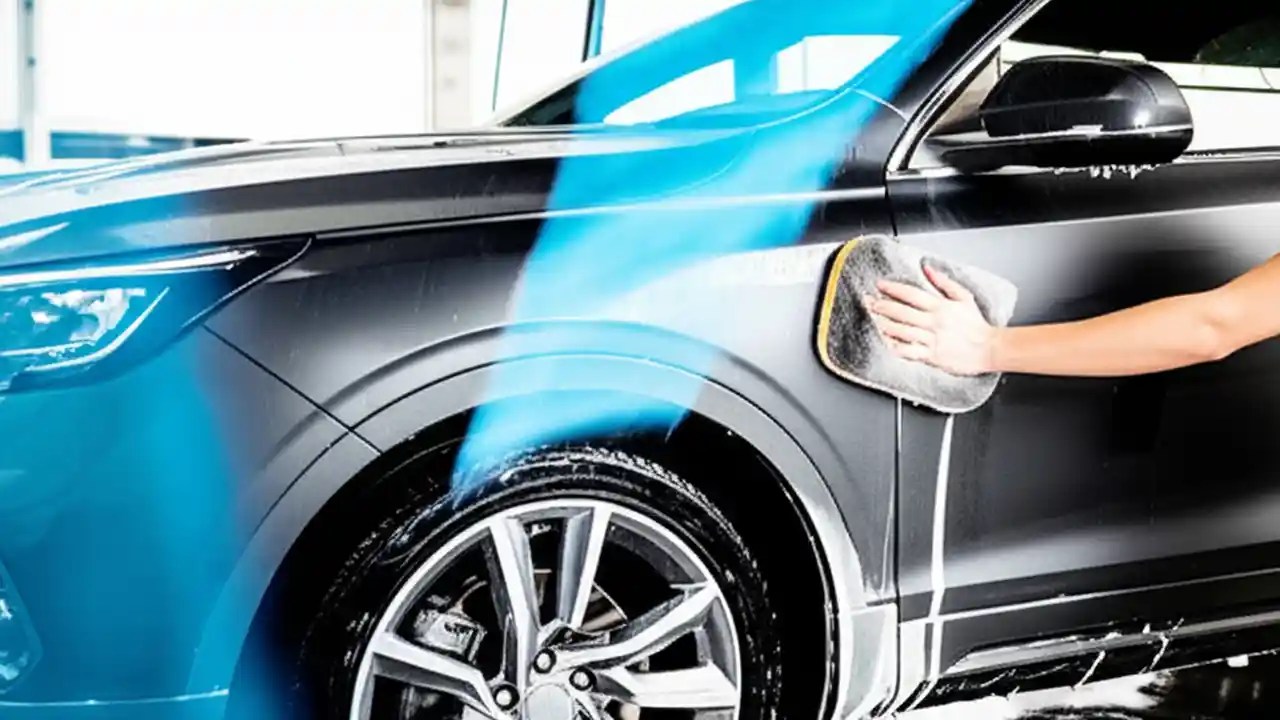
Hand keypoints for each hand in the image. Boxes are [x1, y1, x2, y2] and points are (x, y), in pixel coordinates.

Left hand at [863, 265, 996, 375]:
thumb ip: (944, 282)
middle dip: (882, 306)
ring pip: (902, 331)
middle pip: (902, 312)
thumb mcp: (964, 297)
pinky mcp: (932, 356)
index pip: (911, 294)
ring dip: (884, 324)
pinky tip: (885, 342)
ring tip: (872, 319)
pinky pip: (909, 351)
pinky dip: (896, 347)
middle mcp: (934, 322)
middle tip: (868, 301)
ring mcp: (932, 339)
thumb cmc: (976, 325)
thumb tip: (927, 269)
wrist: (989, 348)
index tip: (880, 285)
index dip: (893, 289)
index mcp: (941, 306)